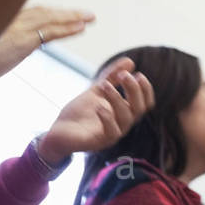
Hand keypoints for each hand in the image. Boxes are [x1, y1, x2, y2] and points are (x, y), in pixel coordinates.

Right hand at [0, 6, 94, 87]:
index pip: (29, 13)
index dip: (46, 13)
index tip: (59, 14)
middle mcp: (9, 18)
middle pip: (43, 12)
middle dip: (64, 13)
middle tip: (82, 14)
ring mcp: (18, 26)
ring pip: (51, 18)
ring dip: (72, 17)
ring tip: (89, 18)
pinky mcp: (25, 39)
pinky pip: (53, 30)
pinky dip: (69, 27)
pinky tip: (82, 27)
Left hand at [35, 57, 152, 163]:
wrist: (57, 132)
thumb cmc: (78, 113)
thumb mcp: (96, 90)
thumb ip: (111, 77)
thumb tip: (129, 61)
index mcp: (124, 112)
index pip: (146, 103)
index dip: (145, 89)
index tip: (137, 74)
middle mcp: (122, 124)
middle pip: (140, 108)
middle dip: (133, 90)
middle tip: (122, 75)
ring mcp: (112, 134)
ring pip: (126, 118)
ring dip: (117, 98)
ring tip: (104, 85)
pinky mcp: (100, 143)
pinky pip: (112, 132)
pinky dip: (108, 117)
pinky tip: (99, 106)